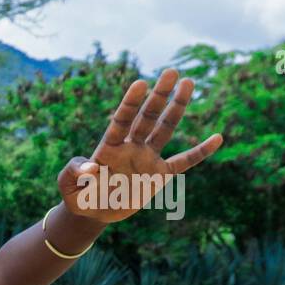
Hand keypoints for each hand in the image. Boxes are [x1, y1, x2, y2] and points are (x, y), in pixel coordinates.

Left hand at [60, 68, 223, 223]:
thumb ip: (73, 173)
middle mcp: (130, 147)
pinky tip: (217, 138)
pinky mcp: (159, 176)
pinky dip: (200, 152)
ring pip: (165, 129)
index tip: (140, 83)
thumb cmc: (78, 196)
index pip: (121, 121)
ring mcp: (147, 159)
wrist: (93, 213)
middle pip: (147, 117)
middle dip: (158, 96)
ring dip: (176, 108)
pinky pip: (183, 162)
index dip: (130, 104)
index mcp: (108, 147)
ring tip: (188, 83)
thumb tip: (91, 167)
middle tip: (172, 72)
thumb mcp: (67, 186)